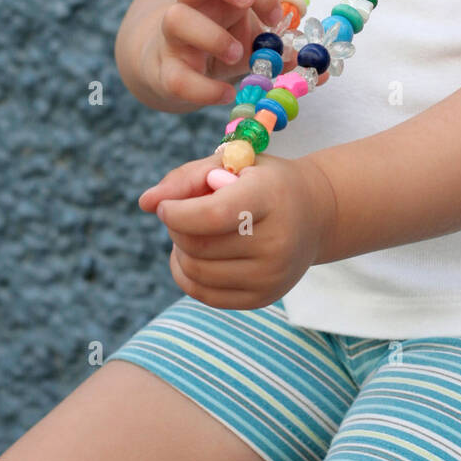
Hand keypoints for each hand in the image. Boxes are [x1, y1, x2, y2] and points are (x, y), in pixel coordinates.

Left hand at [138, 152, 336, 309]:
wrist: (315, 213)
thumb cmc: (263, 181)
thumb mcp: (232, 163)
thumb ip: (185, 178)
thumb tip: (145, 202)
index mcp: (271, 197)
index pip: (213, 215)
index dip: (177, 212)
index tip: (165, 206)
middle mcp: (277, 241)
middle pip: (198, 245)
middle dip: (176, 228)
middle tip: (182, 212)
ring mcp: (272, 275)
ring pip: (195, 271)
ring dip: (180, 249)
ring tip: (192, 231)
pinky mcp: (262, 298)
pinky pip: (203, 293)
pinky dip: (186, 272)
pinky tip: (195, 253)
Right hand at [140, 0, 292, 109]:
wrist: (176, 72)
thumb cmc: (222, 47)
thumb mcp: (254, 42)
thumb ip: (283, 49)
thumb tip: (318, 67)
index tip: (277, 16)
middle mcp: (191, 6)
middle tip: (245, 2)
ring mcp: (172, 37)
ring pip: (175, 18)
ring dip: (211, 36)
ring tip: (236, 55)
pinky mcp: (164, 71)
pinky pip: (176, 76)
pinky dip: (205, 89)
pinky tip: (227, 94)